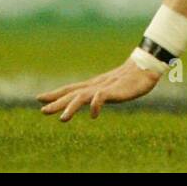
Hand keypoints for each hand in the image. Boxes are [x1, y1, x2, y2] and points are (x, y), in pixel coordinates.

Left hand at [36, 59, 161, 121]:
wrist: (147, 66)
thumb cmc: (132, 77)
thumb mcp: (113, 85)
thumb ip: (102, 92)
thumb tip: (95, 100)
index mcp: (94, 85)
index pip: (71, 88)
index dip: (56, 94)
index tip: (39, 98)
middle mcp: (96, 85)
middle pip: (73, 93)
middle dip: (57, 102)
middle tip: (42, 111)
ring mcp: (105, 87)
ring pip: (83, 97)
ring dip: (71, 107)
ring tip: (62, 119)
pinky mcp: (114, 90)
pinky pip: (101, 97)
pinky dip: (95, 105)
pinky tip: (93, 114)